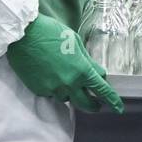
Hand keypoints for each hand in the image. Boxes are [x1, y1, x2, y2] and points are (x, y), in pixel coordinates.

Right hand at [6, 15, 123, 113]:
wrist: (23, 35)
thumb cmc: (51, 33)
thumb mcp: (75, 43)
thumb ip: (88, 61)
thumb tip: (98, 74)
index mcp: (81, 70)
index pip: (102, 90)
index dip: (112, 100)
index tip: (118, 108)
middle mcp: (68, 83)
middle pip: (85, 104)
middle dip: (93, 106)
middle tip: (96, 105)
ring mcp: (52, 88)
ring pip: (67, 98)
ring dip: (71, 92)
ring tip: (66, 77)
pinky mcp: (39, 90)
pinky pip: (51, 94)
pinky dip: (55, 88)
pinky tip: (50, 75)